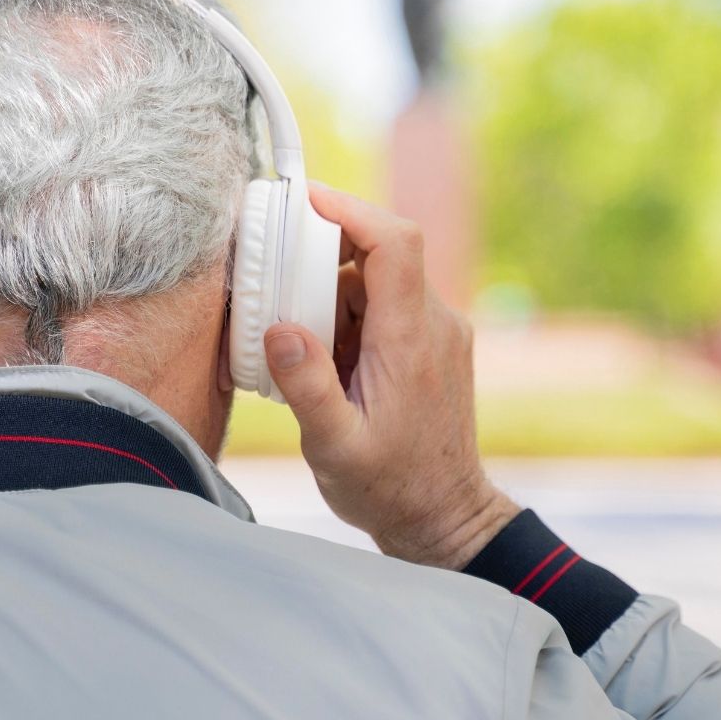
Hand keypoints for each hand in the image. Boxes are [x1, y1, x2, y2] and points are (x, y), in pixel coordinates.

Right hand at [263, 184, 518, 570]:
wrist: (444, 518)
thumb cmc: (389, 489)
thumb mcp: (334, 447)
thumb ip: (306, 387)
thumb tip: (279, 328)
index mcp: (412, 339)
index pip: (394, 242)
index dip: (350, 210)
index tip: (302, 201)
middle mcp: (434, 324)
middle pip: (379, 254)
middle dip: (323, 261)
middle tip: (276, 289)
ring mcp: (437, 333)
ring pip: (376, 283)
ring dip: (330, 298)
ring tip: (299, 350)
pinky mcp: (430, 344)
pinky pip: (384, 307)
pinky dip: (347, 318)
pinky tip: (324, 362)